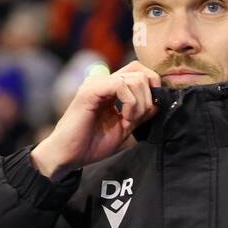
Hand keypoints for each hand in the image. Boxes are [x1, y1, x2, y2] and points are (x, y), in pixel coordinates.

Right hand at [30, 60, 159, 181]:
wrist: (68, 156)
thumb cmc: (91, 145)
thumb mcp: (124, 128)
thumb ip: (141, 114)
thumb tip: (159, 102)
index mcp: (109, 88)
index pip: (139, 71)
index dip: (152, 86)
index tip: (151, 109)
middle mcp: (102, 81)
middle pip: (140, 71)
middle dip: (148, 96)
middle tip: (137, 118)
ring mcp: (96, 83)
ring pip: (135, 79)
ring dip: (139, 104)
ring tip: (128, 121)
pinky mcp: (90, 90)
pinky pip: (122, 86)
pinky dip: (130, 104)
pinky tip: (124, 118)